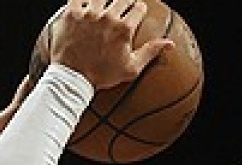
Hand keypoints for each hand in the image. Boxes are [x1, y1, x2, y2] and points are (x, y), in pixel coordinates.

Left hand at [50, 0, 171, 89]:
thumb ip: (151, 52)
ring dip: (105, 0)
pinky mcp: (71, 14)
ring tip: (104, 7)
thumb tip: (170, 43)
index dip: (138, 10)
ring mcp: (88, 14)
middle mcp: (107, 18)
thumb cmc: (101, 76)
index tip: (134, 14)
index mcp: (124, 28)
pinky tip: (85, 5)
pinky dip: (82, 0)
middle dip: (125, 3)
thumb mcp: (131, 68)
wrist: (72, 80)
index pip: (139, 7)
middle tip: (120, 9)